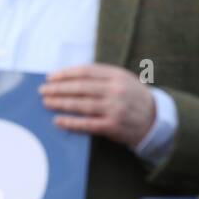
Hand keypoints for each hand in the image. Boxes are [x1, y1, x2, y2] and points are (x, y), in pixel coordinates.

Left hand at [40, 64, 154, 146]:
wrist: (155, 120)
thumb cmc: (133, 97)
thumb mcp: (123, 79)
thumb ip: (101, 76)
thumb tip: (69, 77)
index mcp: (116, 75)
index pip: (85, 72)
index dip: (65, 74)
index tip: (50, 77)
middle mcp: (115, 90)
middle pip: (80, 87)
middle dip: (58, 89)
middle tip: (43, 91)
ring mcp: (114, 109)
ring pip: (81, 105)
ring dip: (60, 103)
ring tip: (46, 103)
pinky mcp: (112, 126)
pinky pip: (87, 124)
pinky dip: (71, 122)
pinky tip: (58, 120)